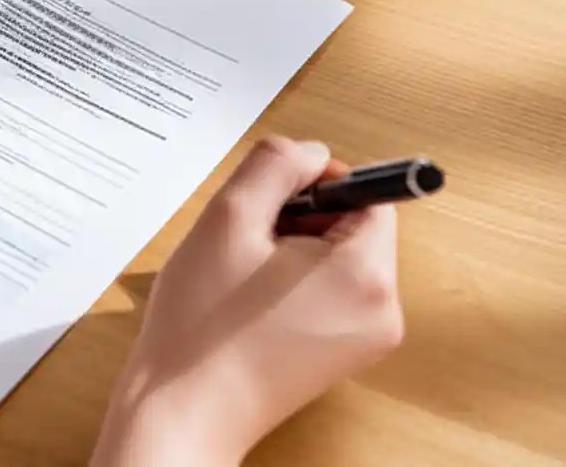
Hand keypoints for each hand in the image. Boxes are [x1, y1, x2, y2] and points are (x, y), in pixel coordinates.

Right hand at [90, 137, 403, 465]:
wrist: (183, 410)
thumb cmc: (201, 324)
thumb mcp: (230, 216)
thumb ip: (276, 164)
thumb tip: (310, 154)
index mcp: (366, 275)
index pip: (369, 196)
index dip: (317, 184)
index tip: (268, 201)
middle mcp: (382, 311)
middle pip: (354, 229)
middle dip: (300, 221)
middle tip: (246, 242)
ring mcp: (364, 341)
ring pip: (337, 261)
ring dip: (292, 252)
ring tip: (243, 276)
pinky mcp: (340, 357)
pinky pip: (329, 295)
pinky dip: (292, 285)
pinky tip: (249, 302)